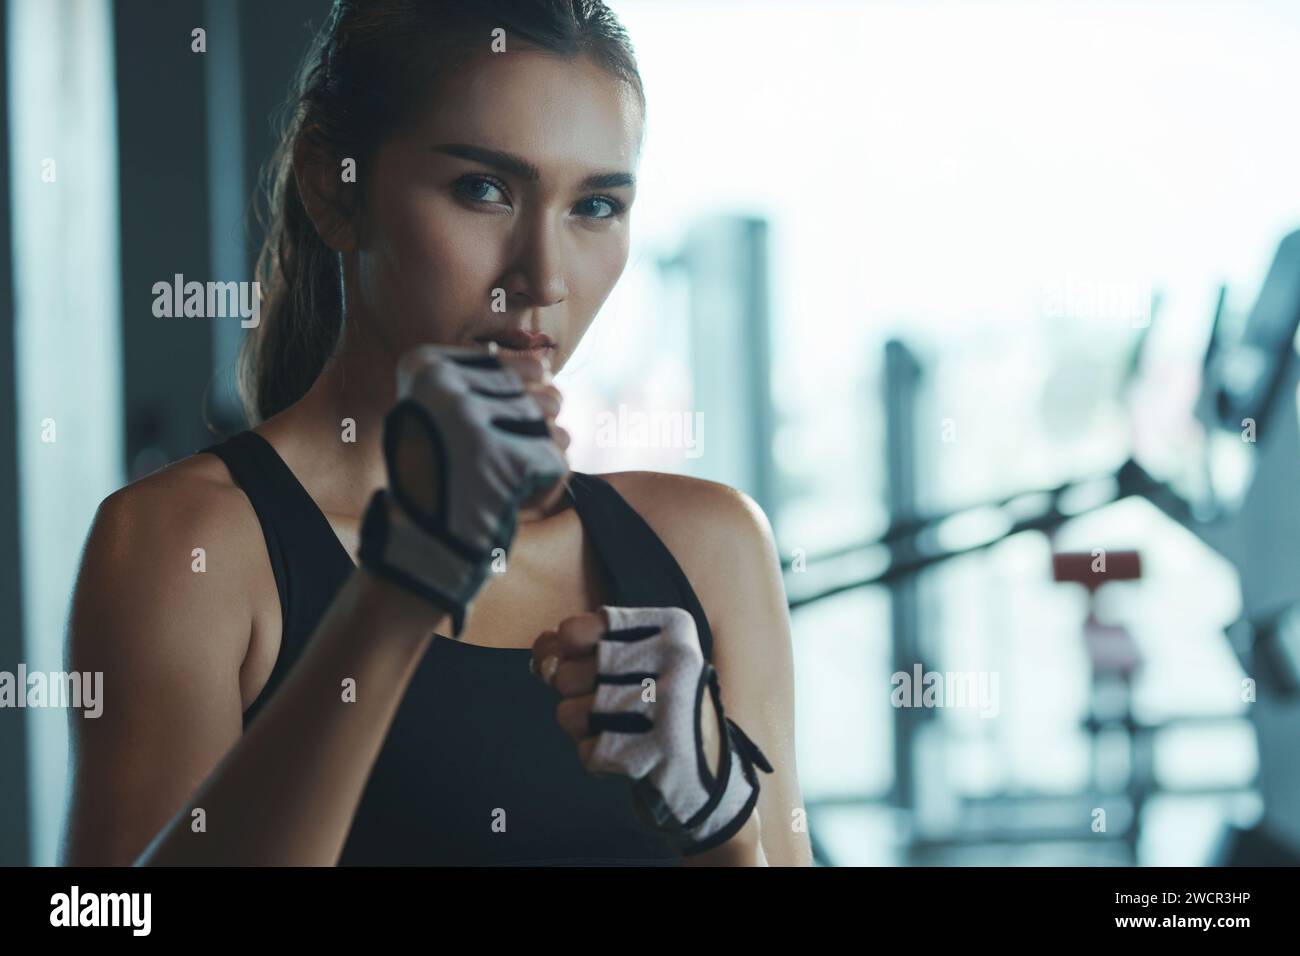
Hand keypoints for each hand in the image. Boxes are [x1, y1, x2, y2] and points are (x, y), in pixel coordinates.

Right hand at [358, 343, 568, 635]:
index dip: (516, 399)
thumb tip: (543, 365)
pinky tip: (516, 501)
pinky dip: (547, 486)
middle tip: (507, 457)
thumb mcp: (442, 415)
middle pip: (536, 388)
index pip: (508, 362)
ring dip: (546, 452)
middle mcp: (443, 387)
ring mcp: (474, 423)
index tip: (486, 432)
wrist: (423, 545)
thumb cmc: (441, 477)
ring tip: (513, 478)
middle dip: (539, 424)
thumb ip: (485, 384)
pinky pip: (556, 459)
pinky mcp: (505, 460)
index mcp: (424, 368)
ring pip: (550, 421)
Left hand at [530, 606, 773, 855]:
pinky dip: (597, 755)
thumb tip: (542, 655)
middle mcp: (675, 658)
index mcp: (670, 626)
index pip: (576, 630)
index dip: (566, 652)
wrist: (710, 762)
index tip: (587, 660)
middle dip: (574, 693)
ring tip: (614, 724)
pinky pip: (588, 752)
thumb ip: (581, 646)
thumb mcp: (633, 656)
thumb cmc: (659, 699)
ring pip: (571, 714)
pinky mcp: (661, 751)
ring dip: (582, 727)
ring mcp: (669, 705)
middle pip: (568, 675)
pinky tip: (626, 747)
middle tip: (608, 699)